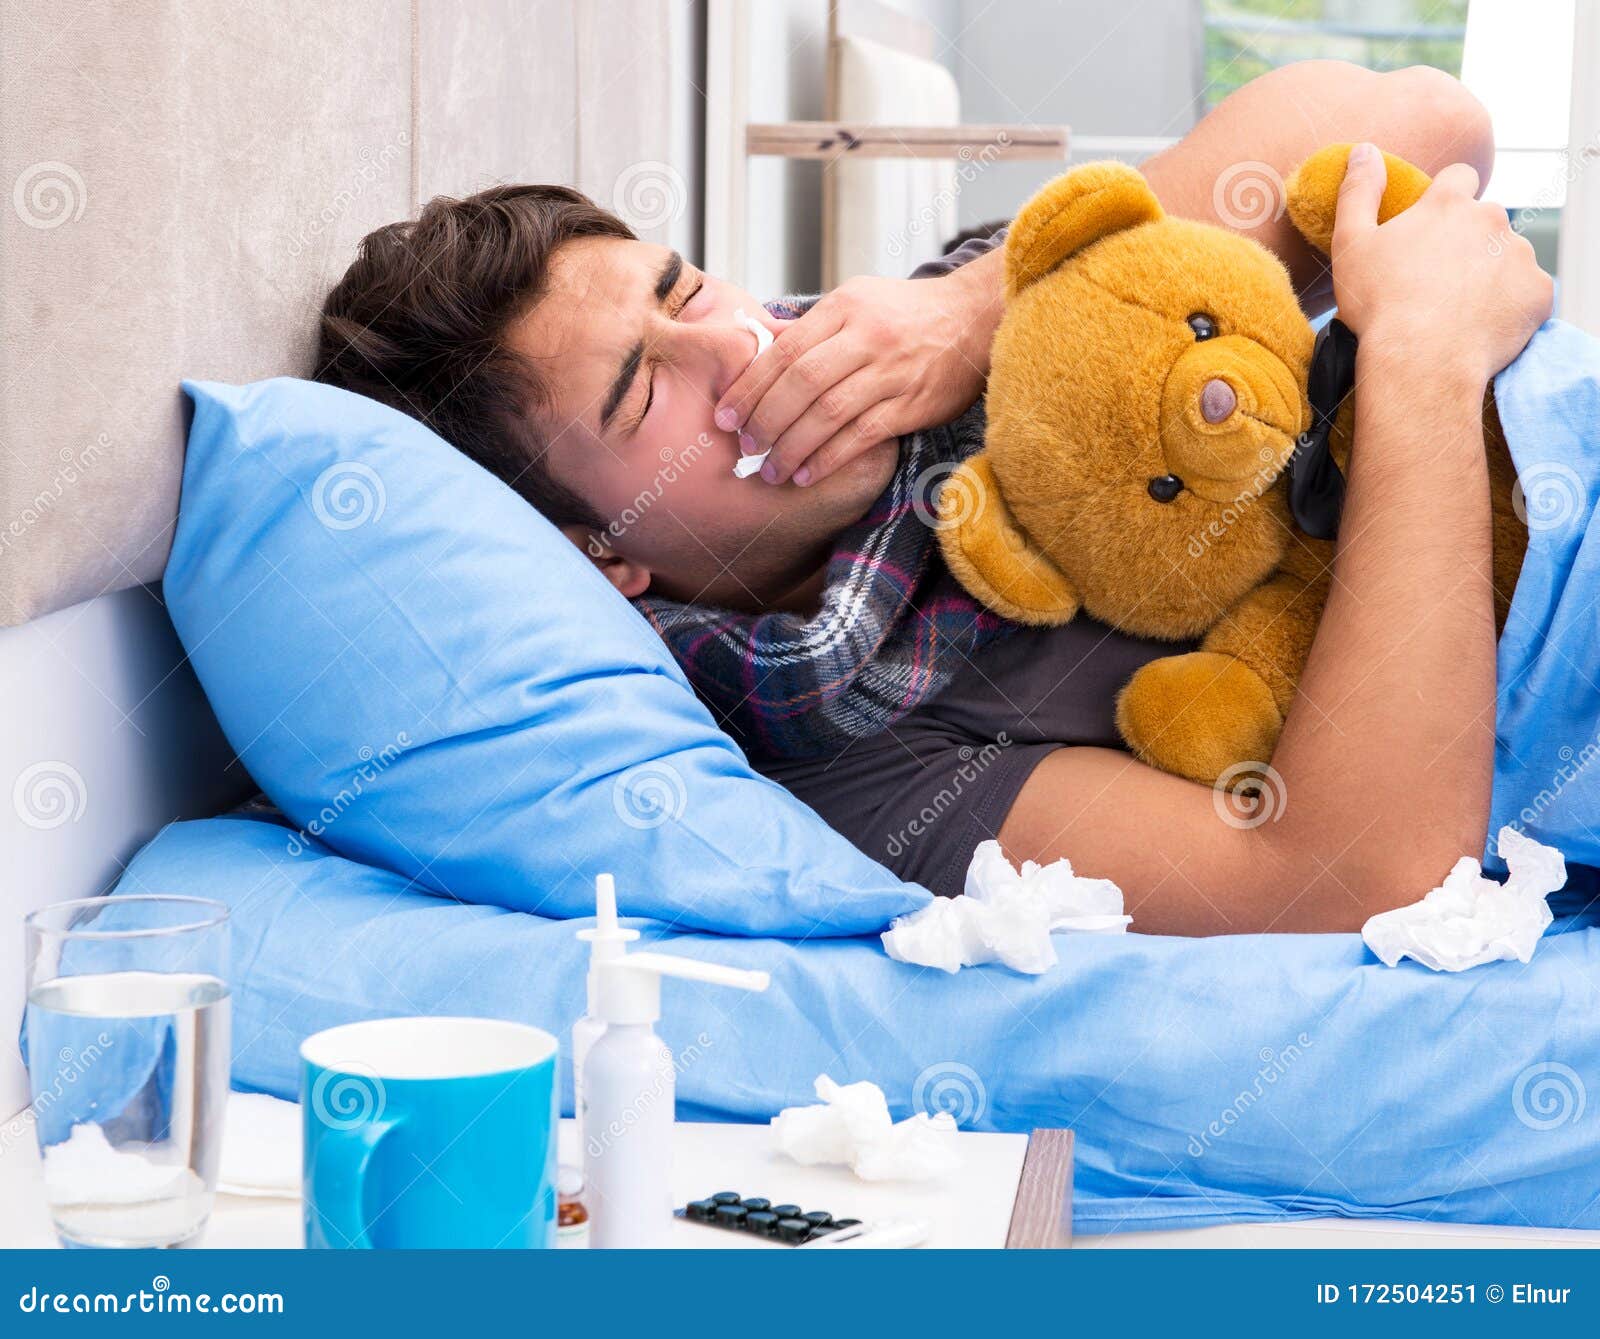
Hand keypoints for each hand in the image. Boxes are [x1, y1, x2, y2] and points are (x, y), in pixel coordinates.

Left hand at [713, 258, 1001, 485]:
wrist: (974, 318)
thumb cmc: (906, 313)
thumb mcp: (856, 301)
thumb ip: (810, 327)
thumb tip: (758, 339)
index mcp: (843, 309)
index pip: (783, 352)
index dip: (749, 389)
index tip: (725, 417)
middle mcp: (866, 337)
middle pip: (801, 384)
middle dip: (765, 421)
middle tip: (745, 448)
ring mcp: (891, 371)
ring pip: (829, 413)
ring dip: (793, 447)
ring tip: (771, 470)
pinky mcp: (912, 403)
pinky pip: (862, 435)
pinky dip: (830, 457)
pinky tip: (808, 473)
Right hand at [1331, 141, 1552, 386]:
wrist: (1421, 361)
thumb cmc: (1380, 305)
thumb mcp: (1351, 245)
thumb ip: (1359, 192)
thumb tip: (1364, 150)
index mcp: (1448, 204)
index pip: (1458, 178)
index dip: (1445, 198)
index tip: (1431, 228)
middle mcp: (1492, 219)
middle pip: (1485, 219)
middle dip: (1467, 241)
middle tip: (1437, 280)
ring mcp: (1520, 255)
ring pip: (1507, 255)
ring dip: (1488, 273)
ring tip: (1457, 309)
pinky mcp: (1538, 291)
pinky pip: (1527, 292)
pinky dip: (1509, 305)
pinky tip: (1481, 325)